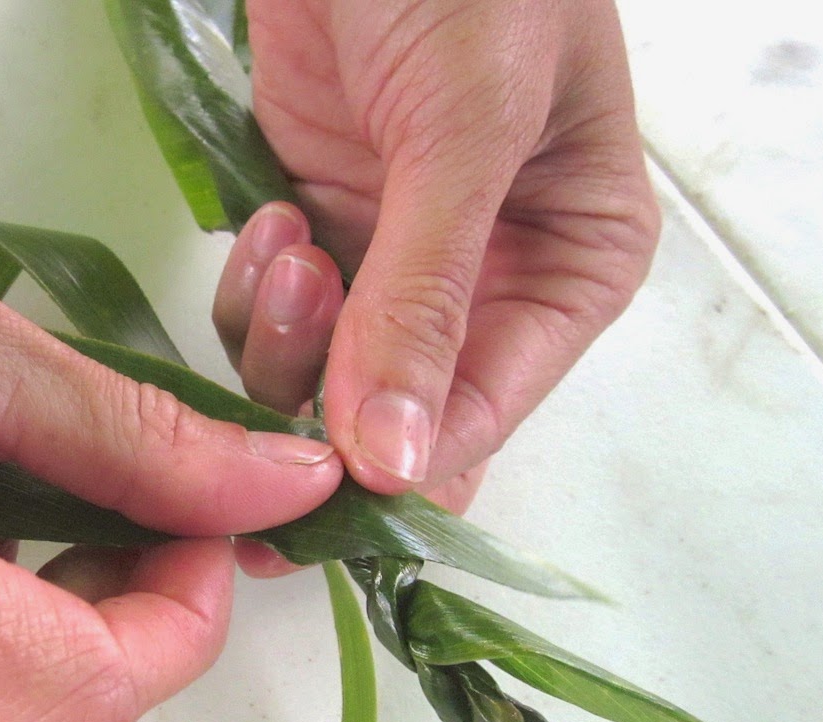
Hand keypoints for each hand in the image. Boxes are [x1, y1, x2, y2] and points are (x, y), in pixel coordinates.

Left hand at [214, 0, 659, 515]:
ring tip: (292, 242)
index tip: (332, 486)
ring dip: (288, 339)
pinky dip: (255, 293)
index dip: (410, 461)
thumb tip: (399, 463)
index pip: (489, 414)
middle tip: (295, 356)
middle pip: (399, 416)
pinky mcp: (314, 230)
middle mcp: (486, 281)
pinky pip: (269, 322)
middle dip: (334, 406)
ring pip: (322, 382)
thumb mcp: (465, 134)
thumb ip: (428, 300)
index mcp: (568, 266)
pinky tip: (272, 217)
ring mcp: (391, 261)